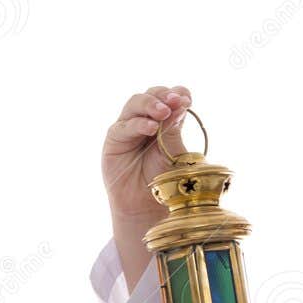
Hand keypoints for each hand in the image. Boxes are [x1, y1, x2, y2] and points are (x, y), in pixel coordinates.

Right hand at [101, 84, 192, 224]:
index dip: (177, 94)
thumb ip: (175, 132)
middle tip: (177, 100)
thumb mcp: (174, 155)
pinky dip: (138, 124)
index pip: (169, 99)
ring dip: (151, 104)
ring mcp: (128, 127)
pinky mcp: (114, 139)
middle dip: (164, 95)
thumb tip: (181, 104)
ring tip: (164, 112)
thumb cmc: (163, 182)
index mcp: (164, 122)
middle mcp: (145, 120)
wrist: (146, 208)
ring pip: (135, 104)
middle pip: (151, 96)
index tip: (187, 98)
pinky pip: (125, 126)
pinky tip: (150, 127)